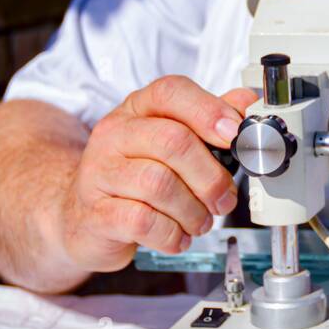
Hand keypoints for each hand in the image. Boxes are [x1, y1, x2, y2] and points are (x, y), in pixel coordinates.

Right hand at [58, 76, 256, 272]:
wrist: (83, 217)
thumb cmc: (135, 176)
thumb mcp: (170, 140)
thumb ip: (207, 121)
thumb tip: (246, 103)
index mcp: (137, 110)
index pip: (171, 93)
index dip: (209, 111)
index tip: (234, 136)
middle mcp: (114, 135)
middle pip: (173, 141)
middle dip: (210, 177)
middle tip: (223, 199)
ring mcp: (99, 173)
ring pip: (159, 184)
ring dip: (193, 211)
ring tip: (200, 221)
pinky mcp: (95, 214)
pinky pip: (143, 221)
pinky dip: (172, 234)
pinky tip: (178, 236)